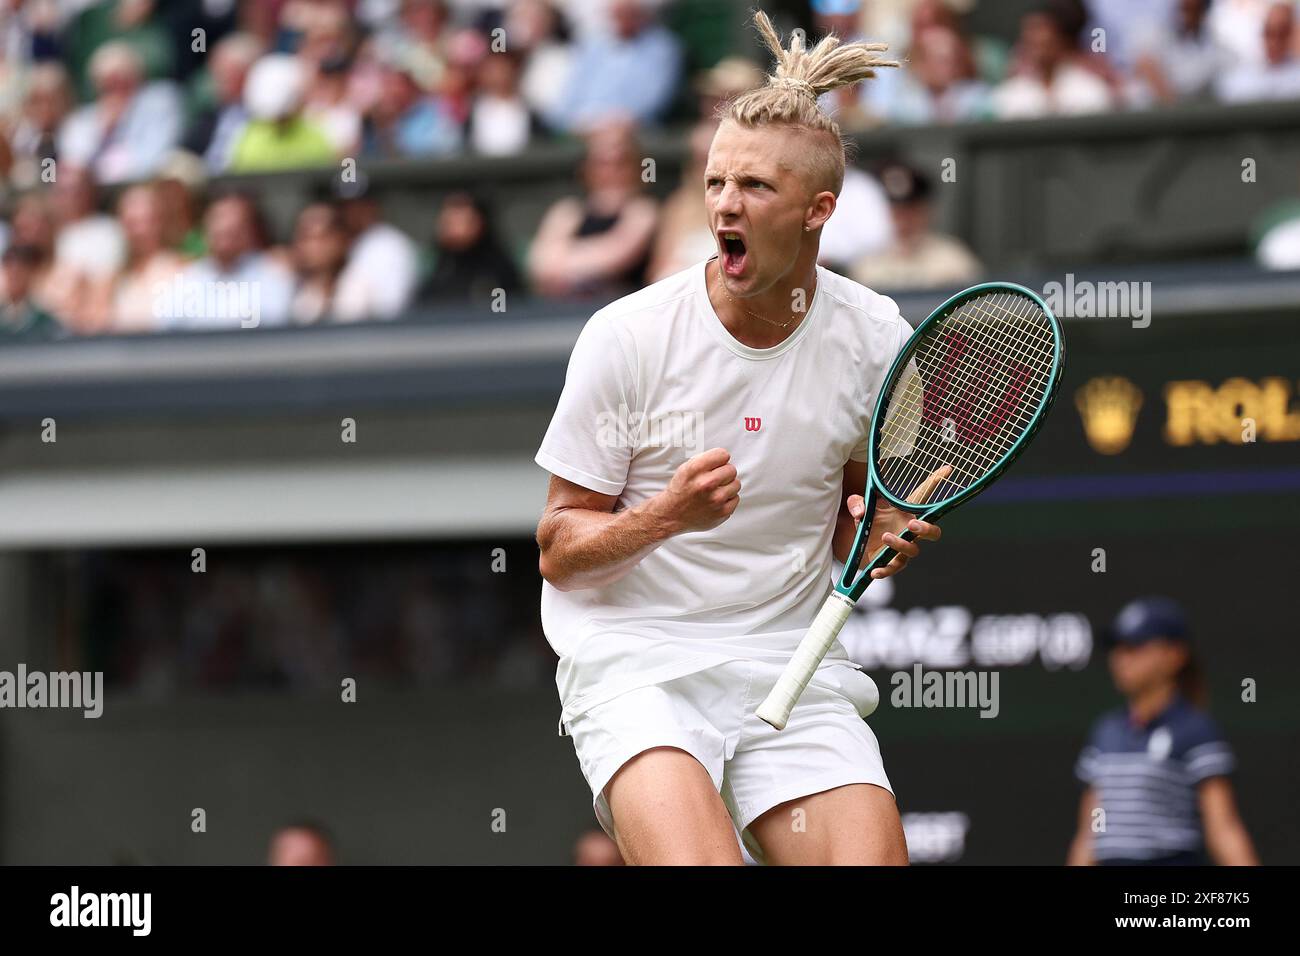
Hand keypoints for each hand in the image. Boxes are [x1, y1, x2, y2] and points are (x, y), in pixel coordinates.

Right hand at [650, 447, 740, 533]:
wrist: (672, 515)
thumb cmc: (680, 491)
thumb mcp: (686, 468)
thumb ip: (706, 460)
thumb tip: (724, 458)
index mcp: (695, 469)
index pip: (723, 455)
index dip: (719, 459)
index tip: (716, 465)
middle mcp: (706, 484)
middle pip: (731, 469)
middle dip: (724, 473)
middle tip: (714, 479)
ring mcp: (716, 499)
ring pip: (736, 484)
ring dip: (727, 486)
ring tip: (715, 490)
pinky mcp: (722, 512)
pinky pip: (736, 498)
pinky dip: (728, 499)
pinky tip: (716, 500)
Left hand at [846, 464, 950, 578]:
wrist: (861, 544)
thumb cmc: (869, 521)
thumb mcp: (860, 507)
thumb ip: (857, 503)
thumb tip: (860, 510)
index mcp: (906, 512)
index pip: (923, 495)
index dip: (935, 481)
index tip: (947, 469)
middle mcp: (910, 531)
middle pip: (933, 532)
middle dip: (927, 528)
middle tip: (913, 524)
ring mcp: (903, 548)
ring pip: (913, 551)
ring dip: (901, 544)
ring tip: (885, 536)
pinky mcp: (891, 562)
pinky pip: (893, 569)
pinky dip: (885, 571)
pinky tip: (875, 570)